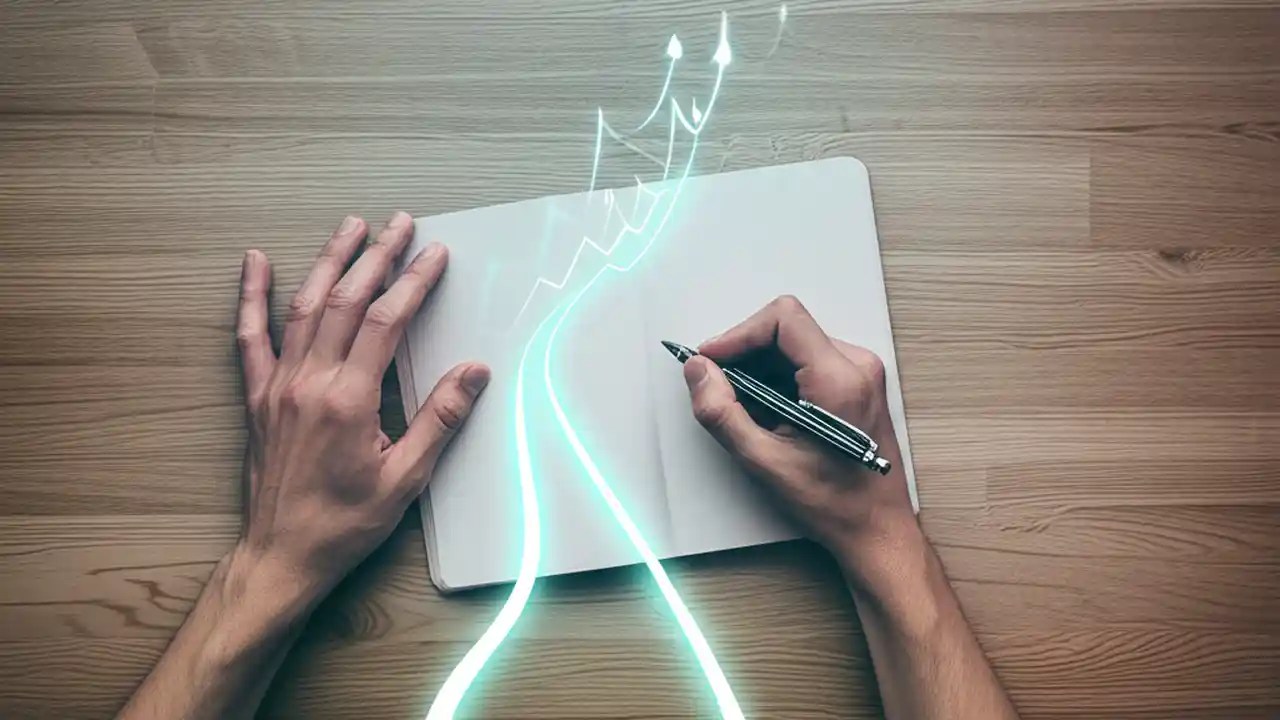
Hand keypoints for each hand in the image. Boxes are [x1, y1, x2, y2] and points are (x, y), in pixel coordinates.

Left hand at [234, 211, 489, 601]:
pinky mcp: (257, 396)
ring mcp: (278, 385)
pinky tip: (254, 263)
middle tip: (400, 224)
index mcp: (349, 399)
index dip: (413, 283)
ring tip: (351, 227)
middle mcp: (309, 381)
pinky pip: (250, 335)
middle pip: (345, 301)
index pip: (386, 322)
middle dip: (376, 257)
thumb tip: (474, 372)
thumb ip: (440, 419)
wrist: (281, 556)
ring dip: (328, 262)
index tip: (434, 255)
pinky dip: (251, 295)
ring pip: (303, 306)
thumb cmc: (345, 524)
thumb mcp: (405, 478)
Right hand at [681, 295, 915, 576]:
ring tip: (744, 408)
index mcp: (839, 380)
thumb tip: (698, 371)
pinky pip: (807, 361)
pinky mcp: (856, 383)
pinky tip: (767, 414)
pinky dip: (778, 379)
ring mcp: (860, 373)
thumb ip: (722, 413)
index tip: (710, 360)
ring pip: (794, 344)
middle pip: (786, 328)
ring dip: (759, 368)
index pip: (783, 319)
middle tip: (718, 386)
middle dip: (745, 353)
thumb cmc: (834, 504)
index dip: (738, 334)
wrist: (877, 529)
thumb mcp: (765, 462)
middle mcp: (857, 366)